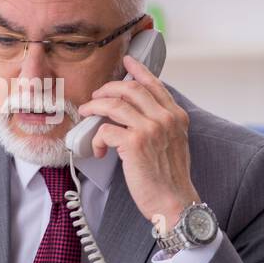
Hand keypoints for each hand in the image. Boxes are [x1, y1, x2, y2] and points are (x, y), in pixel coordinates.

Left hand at [77, 55, 199, 230]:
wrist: (174, 202)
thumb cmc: (169, 178)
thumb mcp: (174, 143)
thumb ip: (161, 124)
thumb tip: (134, 113)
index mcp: (176, 116)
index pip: (155, 84)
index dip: (138, 70)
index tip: (127, 60)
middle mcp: (165, 118)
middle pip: (130, 89)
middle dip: (108, 89)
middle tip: (96, 96)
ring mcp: (150, 129)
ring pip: (114, 104)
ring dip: (95, 108)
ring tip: (87, 114)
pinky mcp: (134, 143)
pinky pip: (106, 130)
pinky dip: (97, 139)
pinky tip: (98, 150)